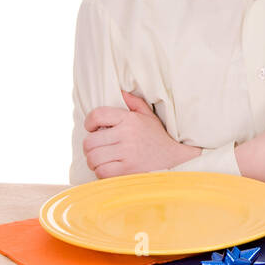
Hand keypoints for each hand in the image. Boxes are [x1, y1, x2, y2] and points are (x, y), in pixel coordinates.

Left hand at [82, 91, 198, 178]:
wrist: (175, 160)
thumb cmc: (158, 138)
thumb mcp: (149, 117)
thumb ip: (134, 103)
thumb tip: (120, 92)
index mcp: (130, 119)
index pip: (97, 115)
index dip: (89, 122)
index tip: (92, 129)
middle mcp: (127, 134)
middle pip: (90, 141)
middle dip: (90, 147)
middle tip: (98, 149)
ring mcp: (127, 153)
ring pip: (93, 158)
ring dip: (94, 161)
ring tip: (104, 160)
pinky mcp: (127, 170)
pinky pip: (101, 171)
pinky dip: (101, 172)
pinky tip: (110, 169)